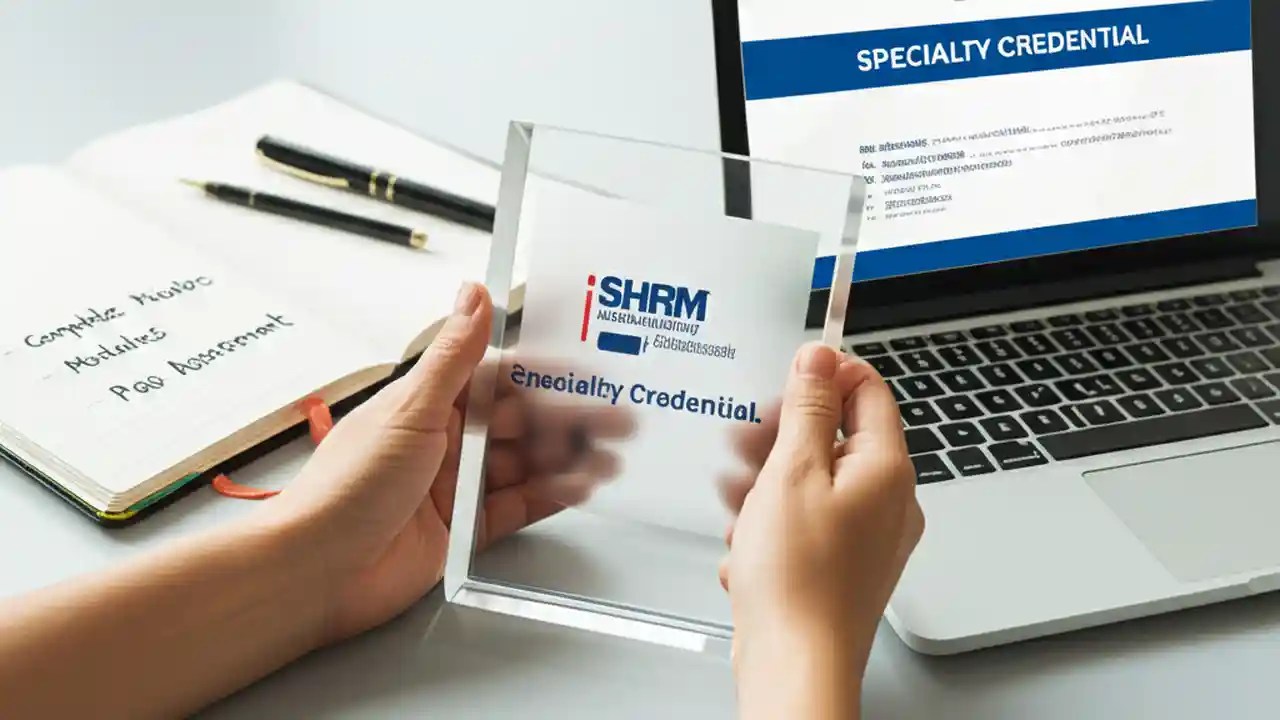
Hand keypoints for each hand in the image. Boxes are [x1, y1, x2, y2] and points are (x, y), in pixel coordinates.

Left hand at [254, 282, 626, 644]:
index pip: (501, 379)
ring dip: (568, 459)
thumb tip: (474, 293)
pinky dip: (550, 496)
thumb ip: (453, 355)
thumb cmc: (346, 489)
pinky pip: (518, 505)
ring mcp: (456, 486)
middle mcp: (445, 441)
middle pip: (521, 423)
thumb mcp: (409, 410)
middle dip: (571, 421)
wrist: (317, 572)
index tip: (590, 374)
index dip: (548, 377)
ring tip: (609, 461)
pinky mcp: (465, 529)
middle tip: (619, 421)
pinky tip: (578, 489)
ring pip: (526, 464)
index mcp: (429, 404)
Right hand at [719, 343, 922, 715]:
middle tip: (747, 451)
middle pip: (834, 439)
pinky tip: (747, 550)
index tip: (787, 380)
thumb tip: (821, 357)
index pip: (869, 390)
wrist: (795, 663)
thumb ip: (808, 408)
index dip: (826, 375)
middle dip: (781, 442)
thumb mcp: (791, 472)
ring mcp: (867, 537)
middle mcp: (888, 502)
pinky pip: (805, 525)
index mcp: (886, 469)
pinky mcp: (841, 566)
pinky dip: (771, 530)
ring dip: (766, 489)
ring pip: (812, 484)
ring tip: (739, 510)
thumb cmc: (799, 579)